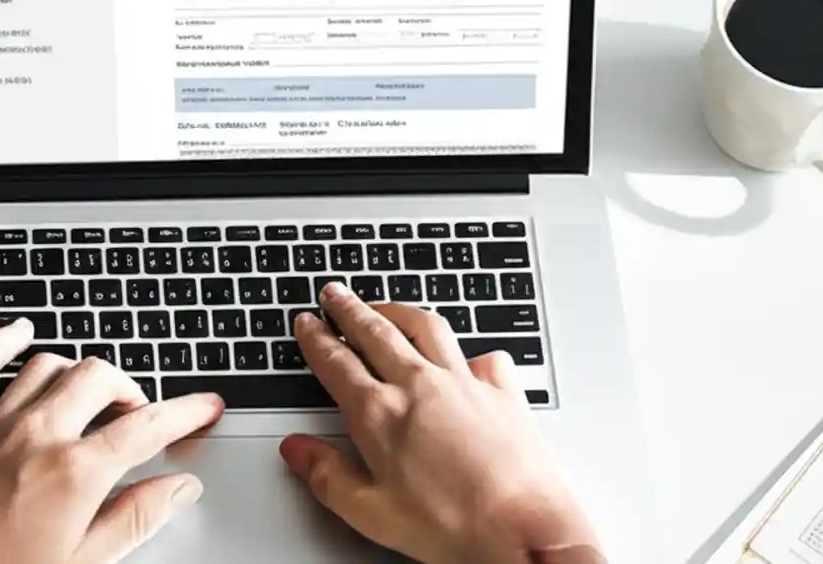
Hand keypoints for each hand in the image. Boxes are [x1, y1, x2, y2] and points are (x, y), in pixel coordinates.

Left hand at [0, 319, 223, 563]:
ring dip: (80, 374)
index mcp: (74, 473)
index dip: (186, 413)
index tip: (205, 408)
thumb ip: (135, 519)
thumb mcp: (79, 563)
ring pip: (53, 363)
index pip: (149, 425)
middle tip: (140, 416)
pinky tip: (21, 335)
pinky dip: (5, 341)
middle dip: (131, 391)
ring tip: (93, 397)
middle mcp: (38, 434)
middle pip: (103, 378)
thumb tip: (177, 491)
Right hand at [280, 284, 602, 563]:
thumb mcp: (371, 512)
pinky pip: (479, 355)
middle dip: (351, 309)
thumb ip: (328, 475)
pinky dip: (465, 350)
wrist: (525, 529)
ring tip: (386, 307)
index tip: (307, 323)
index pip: (337, 363)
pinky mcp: (501, 389)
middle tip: (335, 294)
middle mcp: (421, 386)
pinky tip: (463, 356)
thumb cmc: (454, 527)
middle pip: (376, 332)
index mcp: (381, 414)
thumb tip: (297, 450)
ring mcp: (464, 381)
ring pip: (426, 328)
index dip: (317, 339)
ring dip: (399, 311)